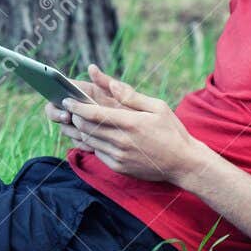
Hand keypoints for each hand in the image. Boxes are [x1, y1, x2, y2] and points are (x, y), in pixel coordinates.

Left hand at [44, 64, 208, 186]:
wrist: (183, 164)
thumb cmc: (172, 131)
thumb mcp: (157, 107)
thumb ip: (130, 95)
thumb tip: (111, 82)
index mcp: (130, 123)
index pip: (93, 114)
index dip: (76, 106)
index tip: (66, 99)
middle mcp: (121, 141)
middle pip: (85, 128)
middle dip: (73, 117)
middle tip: (67, 108)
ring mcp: (119, 156)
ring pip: (88, 141)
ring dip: (78, 130)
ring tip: (73, 120)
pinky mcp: (119, 167)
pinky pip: (97, 153)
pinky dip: (90, 143)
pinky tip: (90, 135)